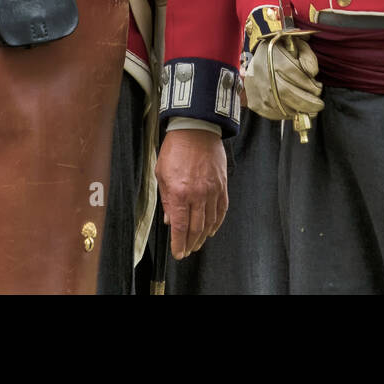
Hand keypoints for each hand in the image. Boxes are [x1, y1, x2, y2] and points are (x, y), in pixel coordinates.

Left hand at [156, 128, 227, 260]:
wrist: (196, 129)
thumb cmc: (175, 149)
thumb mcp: (161, 174)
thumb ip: (165, 199)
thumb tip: (169, 218)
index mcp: (179, 193)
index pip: (180, 227)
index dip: (179, 244)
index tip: (178, 253)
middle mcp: (197, 195)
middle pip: (195, 228)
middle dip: (190, 243)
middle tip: (187, 250)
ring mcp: (212, 190)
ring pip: (209, 222)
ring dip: (203, 236)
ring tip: (198, 243)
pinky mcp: (222, 185)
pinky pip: (221, 209)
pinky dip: (217, 222)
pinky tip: (212, 229)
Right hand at [244, 34, 323, 120]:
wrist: (258, 60)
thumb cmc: (283, 54)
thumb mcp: (298, 47)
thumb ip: (308, 57)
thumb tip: (312, 73)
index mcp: (273, 57)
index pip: (294, 72)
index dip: (309, 83)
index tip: (319, 87)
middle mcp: (263, 74)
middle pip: (286, 92)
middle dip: (307, 102)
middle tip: (319, 105)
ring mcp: (257, 90)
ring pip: (280, 106)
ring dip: (299, 110)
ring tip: (308, 108)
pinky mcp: (255, 103)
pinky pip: (273, 114)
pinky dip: (287, 114)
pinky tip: (294, 109)